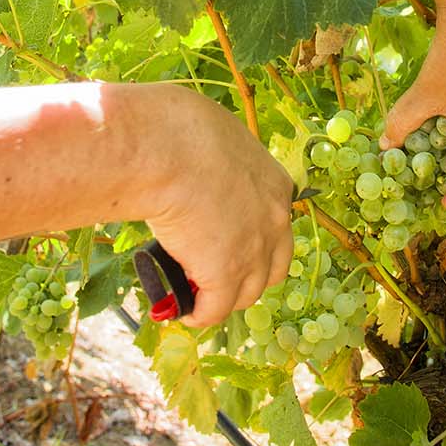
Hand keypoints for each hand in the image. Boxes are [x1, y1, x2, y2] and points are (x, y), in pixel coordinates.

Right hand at [141, 86, 293, 326]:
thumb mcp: (216, 143)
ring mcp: (253, 252)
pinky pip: (214, 309)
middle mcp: (275, 222)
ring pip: (246, 294)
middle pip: (272, 268)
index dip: (256, 241)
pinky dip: (200, 313)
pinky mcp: (224, 274)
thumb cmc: (181, 132)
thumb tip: (195, 170)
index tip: (232, 245)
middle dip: (249, 277)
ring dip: (224, 298)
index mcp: (276, 186)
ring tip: (198, 295)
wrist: (168, 148)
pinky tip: (184, 311)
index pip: (277, 227)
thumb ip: (219, 165)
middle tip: (220, 276)